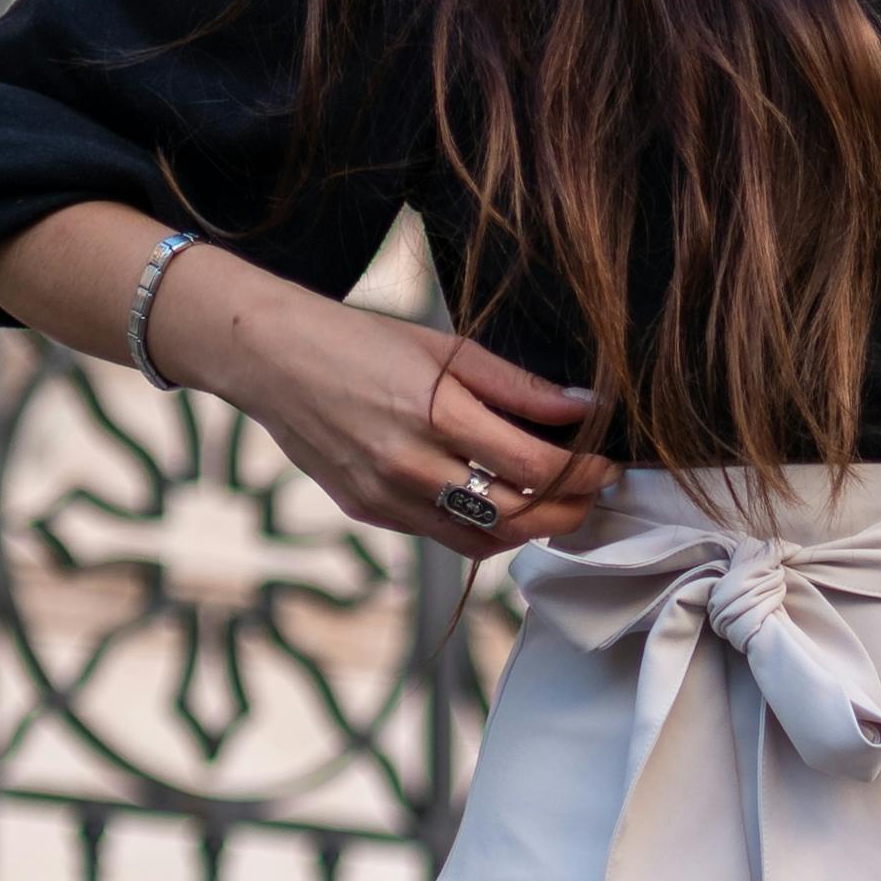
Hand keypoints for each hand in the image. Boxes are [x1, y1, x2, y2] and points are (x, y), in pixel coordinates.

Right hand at [169, 259, 615, 560]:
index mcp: (435, 411)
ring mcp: (387, 496)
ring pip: (484, 540)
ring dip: (532, 529)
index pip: (534, 465)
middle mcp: (410, 464)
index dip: (583, 472)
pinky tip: (503, 507)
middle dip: (570, 510)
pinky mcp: (369, 511)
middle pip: (516, 514)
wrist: (270, 358)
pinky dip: (485, 531)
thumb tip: (584, 407)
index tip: (609, 463)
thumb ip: (516, 385)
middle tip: (596, 493)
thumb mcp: (444, 347)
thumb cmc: (360, 340)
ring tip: (558, 505)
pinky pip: (443, 537)